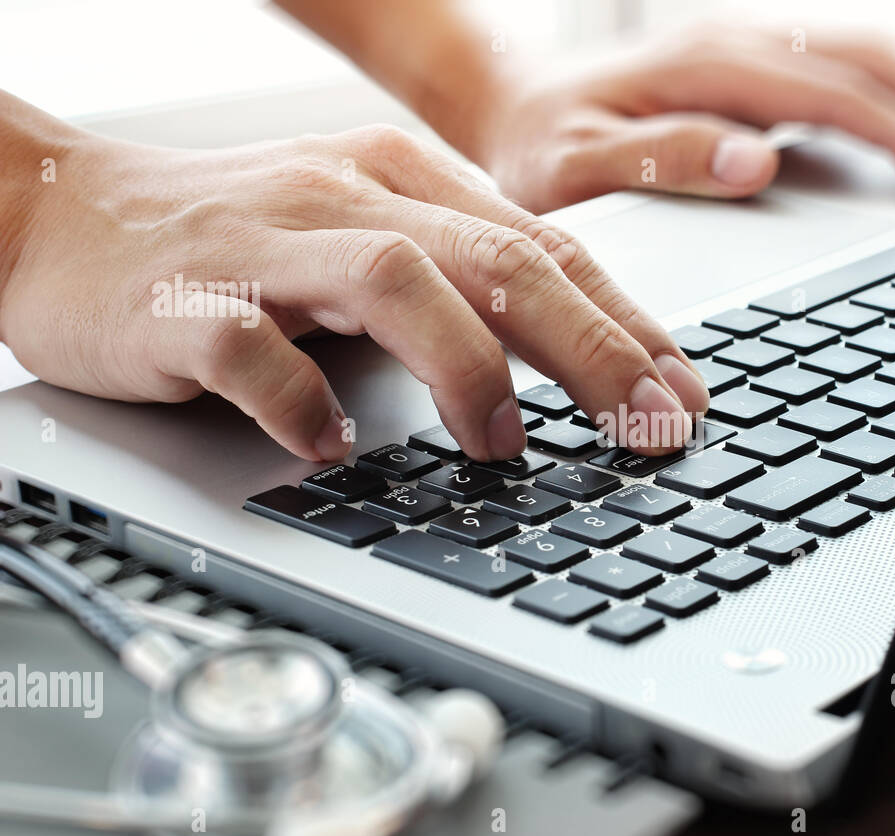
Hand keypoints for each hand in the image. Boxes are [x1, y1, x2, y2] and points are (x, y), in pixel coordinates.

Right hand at [0, 119, 708, 462]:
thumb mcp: (368, 242)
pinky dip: (300, 399)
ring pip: (393, 280)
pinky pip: (250, 348)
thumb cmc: (237, 244)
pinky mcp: (180, 301)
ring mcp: (264, 244)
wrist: (59, 215)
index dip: (627, 325)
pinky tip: (331, 446)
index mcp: (403, 181)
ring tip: (503, 443)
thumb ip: (461, 288)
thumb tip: (577, 363)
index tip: (683, 395)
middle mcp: (346, 197)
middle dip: (593, 348)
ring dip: (466, 368)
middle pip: (498, 261)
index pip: (544, 249)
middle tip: (647, 426)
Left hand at [473, 24, 894, 212]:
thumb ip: (660, 162)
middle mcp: (734, 44)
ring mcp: (745, 50)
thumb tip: (756, 164)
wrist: (511, 108)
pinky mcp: (748, 68)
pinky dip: (890, 100)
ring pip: (861, 56)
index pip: (827, 93)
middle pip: (865, 59)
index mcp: (704, 67)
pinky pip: (837, 71)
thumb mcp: (575, 166)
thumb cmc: (539, 149)